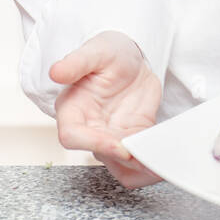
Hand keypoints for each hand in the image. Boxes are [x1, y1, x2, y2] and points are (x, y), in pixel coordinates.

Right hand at [50, 31, 162, 187]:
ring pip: (120, 165)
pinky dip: (151, 161)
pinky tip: (164, 158)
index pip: (72, 136)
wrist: (132, 55)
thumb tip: (56, 71)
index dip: (93, 144)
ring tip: (157, 165)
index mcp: (73, 109)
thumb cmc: (108, 52)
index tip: (118, 144)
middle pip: (100, 155)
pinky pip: (139, 156)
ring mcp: (112, 136)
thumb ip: (77, 62)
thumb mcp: (95, 50)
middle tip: (146, 158)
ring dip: (138, 169)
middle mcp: (89, 128)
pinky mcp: (133, 136)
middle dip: (123, 160)